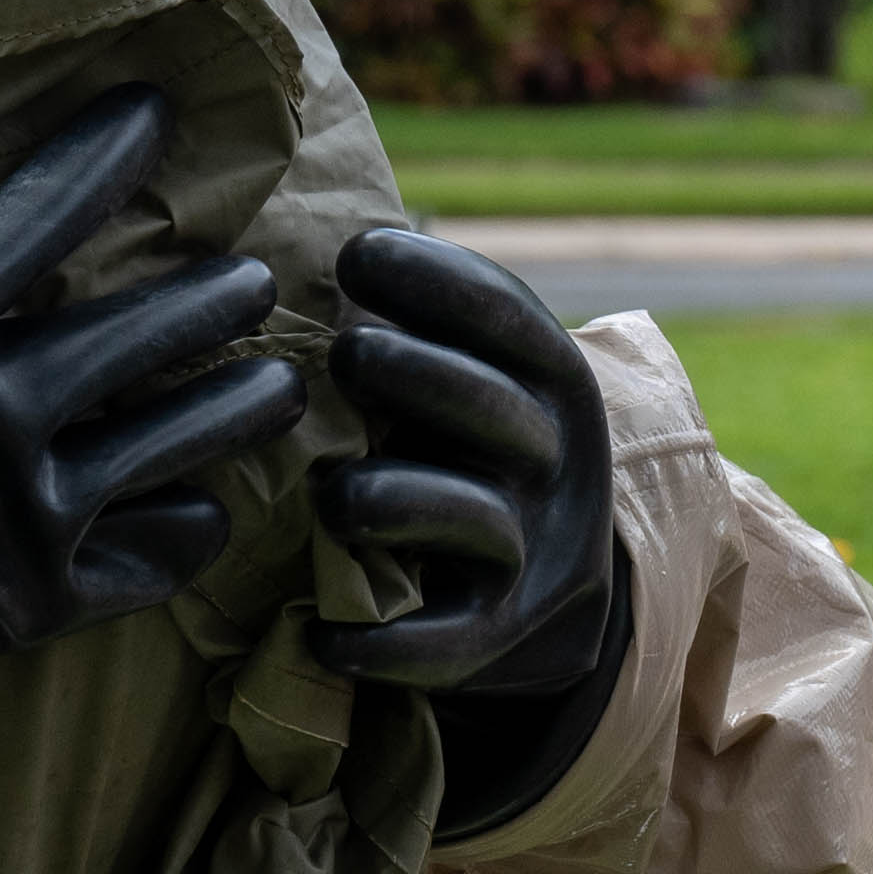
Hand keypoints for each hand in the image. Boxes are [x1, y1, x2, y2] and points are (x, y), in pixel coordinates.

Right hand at [0, 82, 299, 699]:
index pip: (33, 221)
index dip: (100, 162)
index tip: (157, 118)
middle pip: (136, 337)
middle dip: (203, 303)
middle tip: (254, 281)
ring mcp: (24, 516)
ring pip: (167, 445)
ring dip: (228, 410)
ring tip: (276, 388)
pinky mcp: (31, 608)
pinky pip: (140, 564)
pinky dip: (182, 536)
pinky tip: (210, 516)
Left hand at [303, 228, 621, 698]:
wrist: (552, 596)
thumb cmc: (472, 453)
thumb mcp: (477, 378)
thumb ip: (426, 325)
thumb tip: (323, 230)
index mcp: (554, 382)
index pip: (509, 318)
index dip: (438, 279)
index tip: (356, 252)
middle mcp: (553, 462)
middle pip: (489, 407)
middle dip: (413, 374)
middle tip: (341, 353)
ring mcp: (530, 550)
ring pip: (465, 515)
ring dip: (389, 498)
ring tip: (330, 496)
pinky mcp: (496, 636)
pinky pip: (439, 643)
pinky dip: (378, 642)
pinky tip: (318, 634)